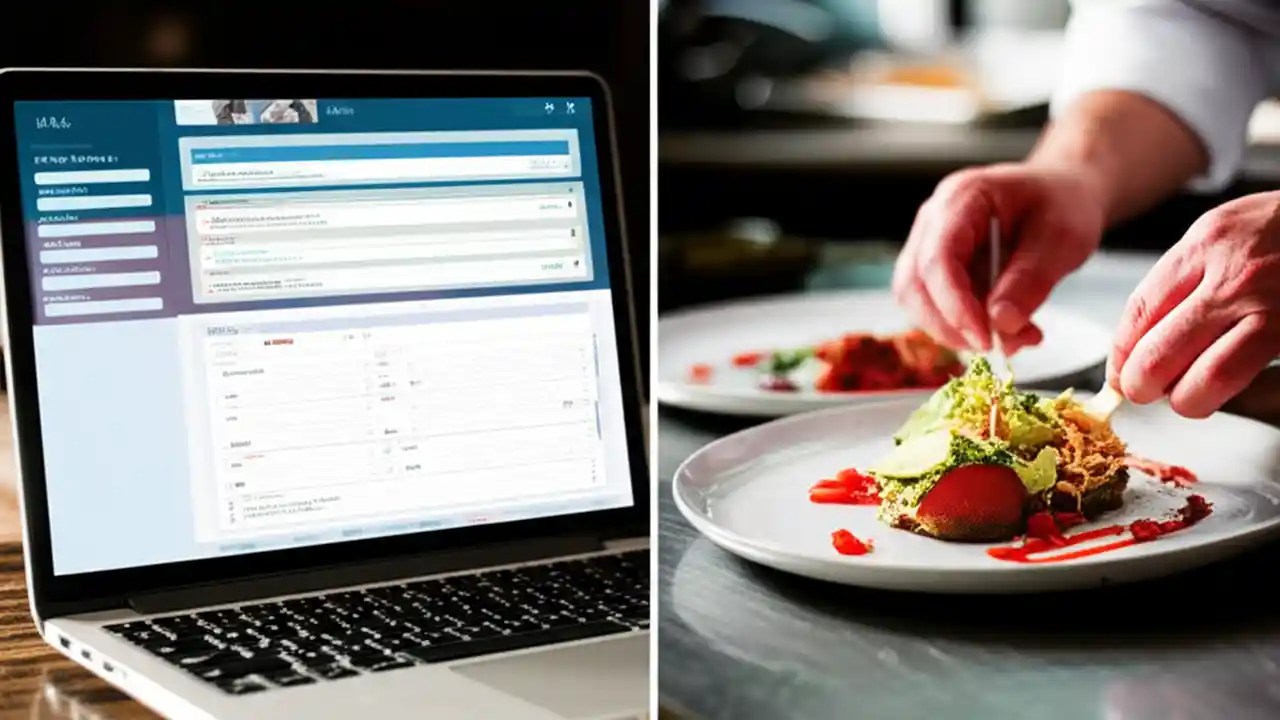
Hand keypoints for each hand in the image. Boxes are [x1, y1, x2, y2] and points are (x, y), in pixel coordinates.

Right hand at [892, 163, 1105, 353]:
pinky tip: (1004, 329)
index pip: (937, 259)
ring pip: (916, 299)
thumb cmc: (1063, 204)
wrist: (1062, 192)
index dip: (955, 305)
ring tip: (1009, 337)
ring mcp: (929, 242)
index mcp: (961, 198)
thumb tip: (1000, 324)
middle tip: (994, 346)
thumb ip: (1031, 279)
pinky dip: (963, 327)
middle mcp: (934, 220)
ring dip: (954, 330)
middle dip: (948, 324)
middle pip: (914, 283)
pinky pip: (934, 304)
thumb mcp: (1062, 238)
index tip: (985, 340)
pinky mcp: (937, 267)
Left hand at [1110, 191, 1279, 417]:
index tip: (1117, 372)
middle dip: (1141, 385)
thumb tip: (1143, 334)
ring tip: (1185, 399)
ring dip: (1187, 400)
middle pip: (1161, 352)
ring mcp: (1273, 307)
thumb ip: (1187, 274)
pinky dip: (1229, 392)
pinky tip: (1224, 389)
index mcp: (1207, 244)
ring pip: (1208, 377)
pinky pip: (1250, 376)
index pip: (1140, 312)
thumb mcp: (1227, 229)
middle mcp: (1235, 276)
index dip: (1120, 353)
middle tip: (1142, 392)